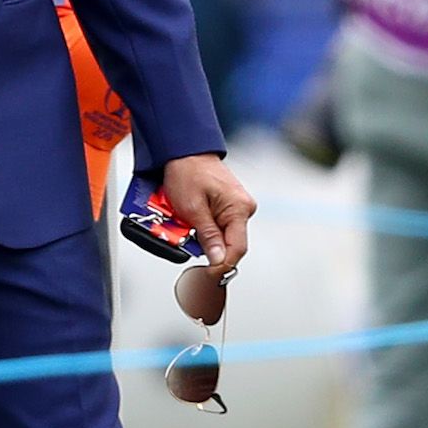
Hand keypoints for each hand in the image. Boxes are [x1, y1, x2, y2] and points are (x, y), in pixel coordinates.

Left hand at [160, 154, 254, 271]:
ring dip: (204, 240)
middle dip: (209, 251)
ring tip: (185, 231)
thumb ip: (207, 236)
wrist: (184, 150)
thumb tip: (219, 260)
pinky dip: (204, 229)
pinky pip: (218, 226)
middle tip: (189, 250)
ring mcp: (236, 207)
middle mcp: (243, 208)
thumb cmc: (187, 171)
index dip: (221, 265)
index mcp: (238, 208)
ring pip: (222, 236)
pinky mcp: (228, 206)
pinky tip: (190, 224)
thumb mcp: (192, 208)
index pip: (237, 248)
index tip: (207, 276)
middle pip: (230, 244)